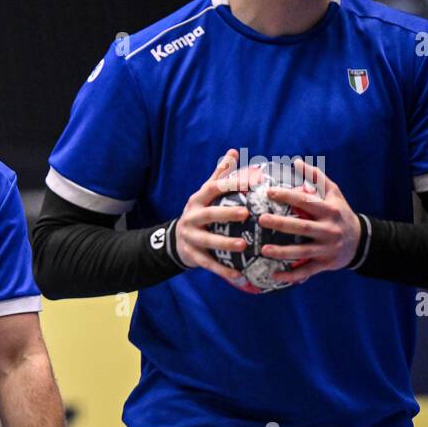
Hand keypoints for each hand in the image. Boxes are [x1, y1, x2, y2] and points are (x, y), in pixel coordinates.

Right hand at [175, 148, 258, 290]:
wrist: (175, 241)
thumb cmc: (200, 213)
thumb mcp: (205, 195)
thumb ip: (219, 176)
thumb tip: (233, 151)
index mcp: (197, 200)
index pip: (212, 188)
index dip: (230, 184)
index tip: (252, 181)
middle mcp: (191, 218)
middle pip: (208, 215)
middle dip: (225, 214)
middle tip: (246, 214)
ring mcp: (189, 237)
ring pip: (207, 241)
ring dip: (224, 244)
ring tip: (243, 245)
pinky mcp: (191, 255)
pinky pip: (208, 263)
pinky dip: (222, 270)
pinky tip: (239, 275)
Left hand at [260, 162, 359, 284]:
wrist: (362, 241)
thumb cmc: (341, 214)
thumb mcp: (334, 195)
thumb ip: (316, 178)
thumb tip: (296, 162)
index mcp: (330, 211)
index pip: (307, 202)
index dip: (288, 196)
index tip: (269, 192)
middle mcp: (329, 230)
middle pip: (302, 227)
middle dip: (281, 224)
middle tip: (261, 219)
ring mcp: (327, 249)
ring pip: (302, 252)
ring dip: (282, 252)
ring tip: (263, 249)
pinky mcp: (325, 264)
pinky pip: (306, 271)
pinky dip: (291, 275)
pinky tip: (274, 275)